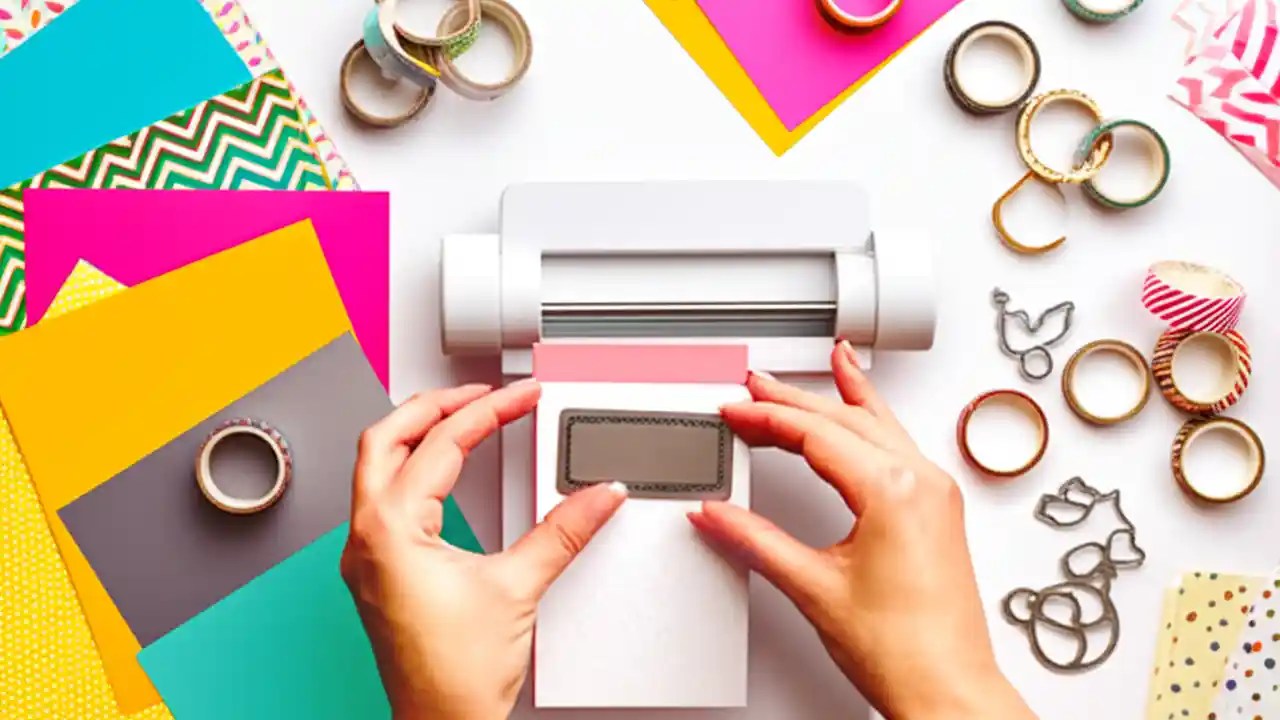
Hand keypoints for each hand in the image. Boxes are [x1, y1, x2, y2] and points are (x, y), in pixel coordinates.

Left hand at [341, 381, 626, 719]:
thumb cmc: (455, 677)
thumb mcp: (518, 588)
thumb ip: (562, 531)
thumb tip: (597, 494)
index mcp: (391, 530)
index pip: (441, 444)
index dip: (491, 411)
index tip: (522, 396)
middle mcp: (367, 537)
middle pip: (388, 437)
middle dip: (437, 405)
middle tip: (486, 393)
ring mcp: (366, 555)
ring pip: (377, 465)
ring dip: (419, 433)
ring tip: (464, 416)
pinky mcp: (376, 572)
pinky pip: (381, 497)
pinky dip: (413, 469)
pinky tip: (442, 470)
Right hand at [688, 341, 1034, 719]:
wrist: (948, 692)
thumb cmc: (904, 650)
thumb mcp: (813, 586)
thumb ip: (756, 541)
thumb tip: (717, 515)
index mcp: (892, 490)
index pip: (816, 433)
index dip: (766, 417)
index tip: (735, 410)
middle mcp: (921, 482)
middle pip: (845, 419)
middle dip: (794, 399)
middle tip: (754, 385)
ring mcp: (935, 494)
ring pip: (878, 425)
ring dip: (839, 398)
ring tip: (822, 365)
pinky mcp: (938, 511)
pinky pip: (900, 445)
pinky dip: (874, 419)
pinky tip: (865, 407)